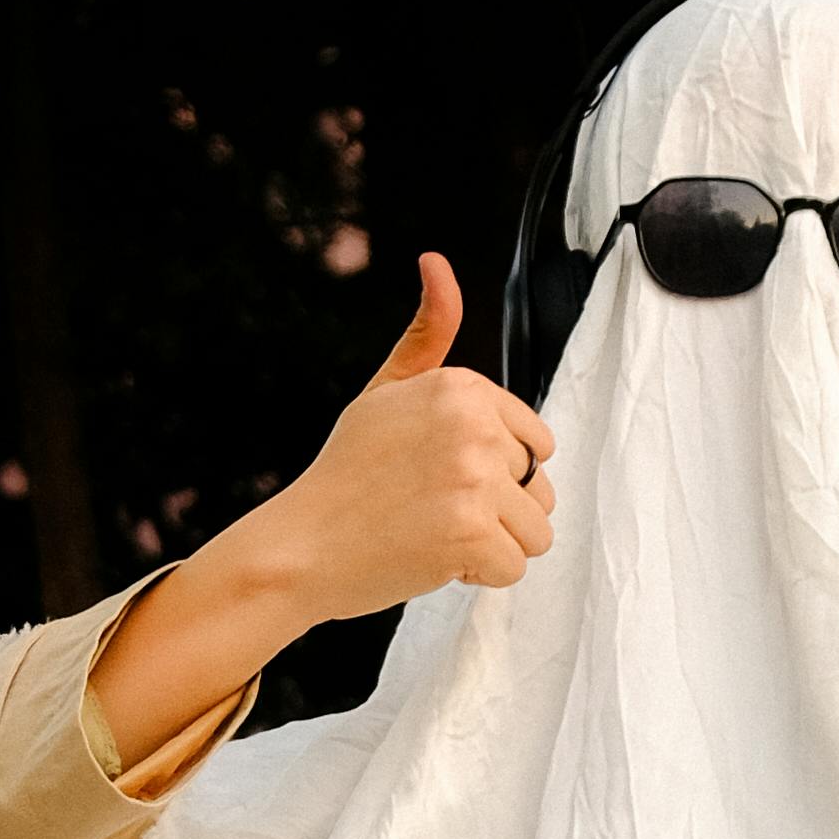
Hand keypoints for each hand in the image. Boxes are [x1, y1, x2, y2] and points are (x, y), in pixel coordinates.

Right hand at [91, 255, 553, 761]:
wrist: (299, 547)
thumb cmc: (345, 475)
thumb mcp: (385, 392)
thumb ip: (427, 335)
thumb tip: (438, 263)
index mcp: (461, 386)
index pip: (535, 443)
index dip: (492, 472)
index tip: (437, 475)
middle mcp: (473, 424)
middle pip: (539, 486)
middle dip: (495, 510)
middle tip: (430, 509)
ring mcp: (474, 479)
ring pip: (536, 531)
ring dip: (492, 545)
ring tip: (433, 533)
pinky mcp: (471, 533)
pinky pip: (514, 568)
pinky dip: (478, 576)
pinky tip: (431, 558)